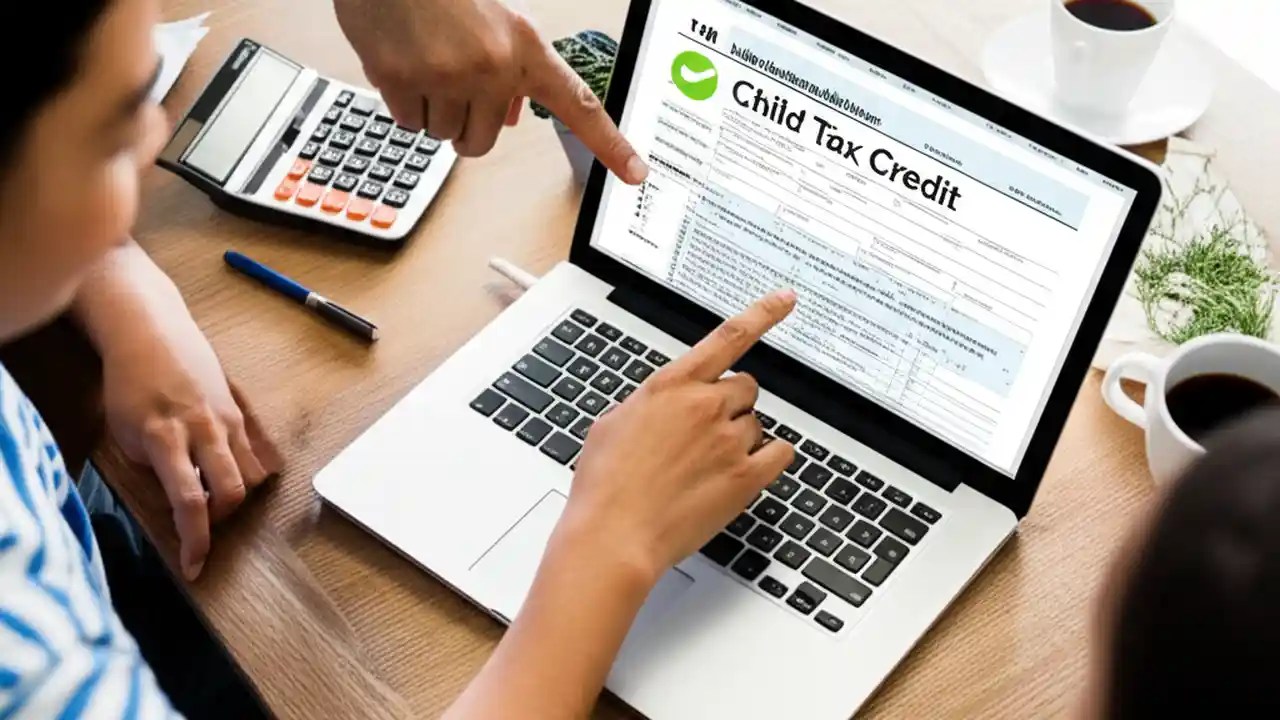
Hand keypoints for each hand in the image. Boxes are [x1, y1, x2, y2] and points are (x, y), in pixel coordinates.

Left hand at [101, 313, 281, 580]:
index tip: (195, 569)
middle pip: (232, 490)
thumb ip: (156, 468)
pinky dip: (246, 471)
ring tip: (213, 495)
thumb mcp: (127, 433)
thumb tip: (182, 500)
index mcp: (166, 437)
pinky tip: (228, 471)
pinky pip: (255, 452)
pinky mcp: (240, 411)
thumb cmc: (130, 384)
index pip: (189, 501)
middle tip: (205, 526)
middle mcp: (204, 428)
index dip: (195, 541)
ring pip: (250, 474)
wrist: (151, 331)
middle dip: (223, 519)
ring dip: (235, 495)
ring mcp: (227, 418)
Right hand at [333, 0, 648, 182]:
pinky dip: (402, 101)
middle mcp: (492, 67)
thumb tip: (506, 119)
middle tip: (452, 88)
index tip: (634, 173)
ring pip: (441, 134)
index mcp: (525, 48)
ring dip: (432, 110)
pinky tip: (402, 60)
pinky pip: (407, 122)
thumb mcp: (495, 20)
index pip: (579, 106)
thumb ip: (510, 69)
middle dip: (464, 126)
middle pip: (481, 143)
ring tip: (426, 62)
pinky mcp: (400, 80)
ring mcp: (445, 76)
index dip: (610, 144)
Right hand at [554, 290, 797, 583]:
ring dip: (739, 438)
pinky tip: (742, 472)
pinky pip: (779, 454)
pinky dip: (768, 459)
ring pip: (755, 423)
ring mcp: (728, 441)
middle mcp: (705, 405)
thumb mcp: (612, 424)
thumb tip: (663, 404)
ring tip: (704, 467)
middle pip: (745, 387)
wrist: (613, 536)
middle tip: (704, 434)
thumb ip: (649, 403)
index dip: (763, 314)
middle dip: (730, 405)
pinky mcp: (745, 477)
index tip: (785, 299)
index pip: (729, 337)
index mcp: (671, 385)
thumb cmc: (605, 485)